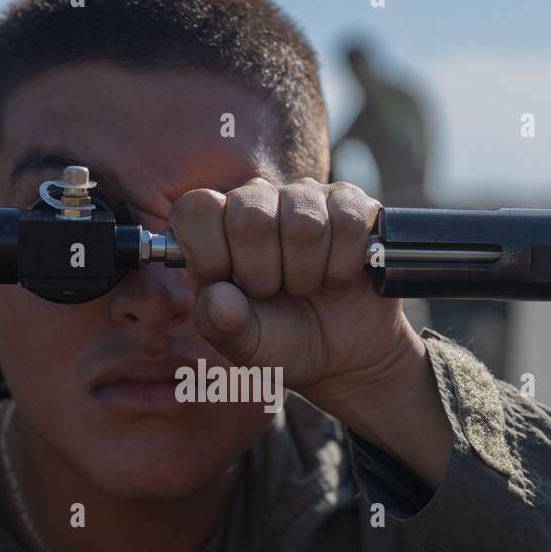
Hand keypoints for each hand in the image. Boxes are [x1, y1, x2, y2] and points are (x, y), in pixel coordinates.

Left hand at [169, 177, 418, 412]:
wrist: (348, 354)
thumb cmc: (288, 341)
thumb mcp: (247, 346)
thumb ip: (221, 326)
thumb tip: (218, 297)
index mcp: (218, 230)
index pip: (197, 208)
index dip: (210, 252)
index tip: (231, 286)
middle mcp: (259, 202)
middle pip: (249, 216)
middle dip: (263, 273)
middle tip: (275, 293)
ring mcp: (306, 198)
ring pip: (304, 224)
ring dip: (307, 274)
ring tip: (306, 288)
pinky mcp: (352, 203)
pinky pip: (348, 223)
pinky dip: (342, 268)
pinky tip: (336, 279)